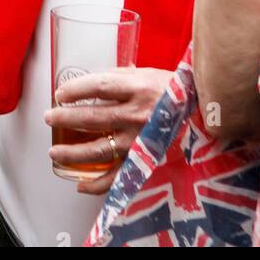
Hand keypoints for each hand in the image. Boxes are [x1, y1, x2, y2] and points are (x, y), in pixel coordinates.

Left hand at [44, 66, 173, 194]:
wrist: (209, 117)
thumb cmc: (180, 93)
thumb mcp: (153, 74)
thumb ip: (124, 76)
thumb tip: (95, 78)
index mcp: (140, 88)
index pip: (98, 86)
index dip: (75, 90)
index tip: (60, 93)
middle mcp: (138, 115)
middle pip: (92, 117)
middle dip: (65, 118)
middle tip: (49, 117)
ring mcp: (140, 142)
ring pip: (97, 150)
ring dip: (71, 152)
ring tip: (54, 151)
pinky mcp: (145, 163)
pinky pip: (116, 177)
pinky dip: (96, 185)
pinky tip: (80, 184)